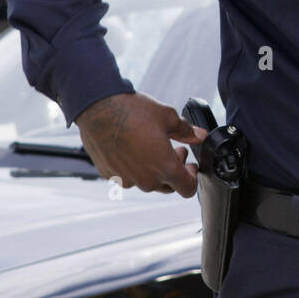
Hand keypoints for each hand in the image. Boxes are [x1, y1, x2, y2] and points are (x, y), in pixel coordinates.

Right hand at [74, 92, 204, 196]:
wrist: (98, 108)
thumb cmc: (132, 112)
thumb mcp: (168, 117)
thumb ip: (187, 132)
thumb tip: (199, 136)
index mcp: (165, 168)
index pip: (187, 189)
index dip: (191, 177)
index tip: (188, 164)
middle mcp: (146, 179)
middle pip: (167, 186)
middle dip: (173, 170)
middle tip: (173, 149)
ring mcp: (126, 179)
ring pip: (146, 181)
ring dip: (152, 169)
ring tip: (151, 146)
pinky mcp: (110, 174)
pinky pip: (127, 176)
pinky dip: (133, 167)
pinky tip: (132, 148)